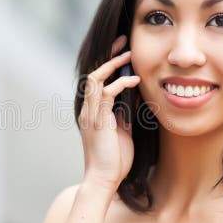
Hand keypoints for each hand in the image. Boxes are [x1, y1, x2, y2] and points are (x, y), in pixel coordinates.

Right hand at [77, 34, 140, 195]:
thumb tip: (135, 101)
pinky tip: (135, 81)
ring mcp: (90, 114)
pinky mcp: (98, 120)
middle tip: (123, 43)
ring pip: (95, 79)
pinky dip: (120, 83)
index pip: (96, 81)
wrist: (104, 179)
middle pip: (93, 74)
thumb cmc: (115, 161)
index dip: (108, 64)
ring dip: (113, 66)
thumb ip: (124, 116)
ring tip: (128, 56)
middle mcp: (88, 110)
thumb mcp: (122, 133)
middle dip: (108, 57)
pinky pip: (106, 93)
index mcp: (91, 112)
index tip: (122, 52)